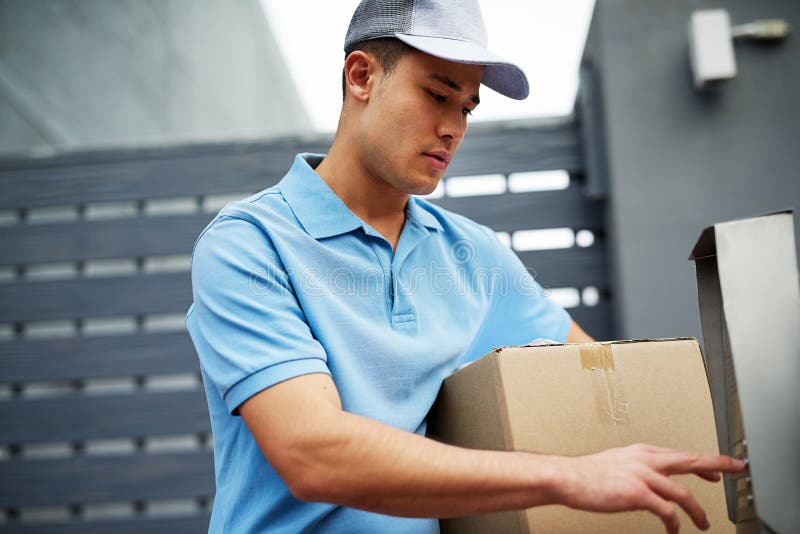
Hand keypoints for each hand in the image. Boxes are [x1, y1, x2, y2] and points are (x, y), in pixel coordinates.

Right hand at [551, 443, 744, 532]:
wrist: (568, 478)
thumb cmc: (587, 474)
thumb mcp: (618, 462)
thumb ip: (638, 466)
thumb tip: (652, 478)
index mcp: (642, 451)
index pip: (680, 454)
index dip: (703, 460)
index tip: (718, 467)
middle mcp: (646, 460)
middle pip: (690, 460)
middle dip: (717, 464)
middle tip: (737, 468)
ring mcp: (642, 476)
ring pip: (683, 492)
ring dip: (698, 511)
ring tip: (704, 523)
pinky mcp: (637, 494)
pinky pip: (667, 511)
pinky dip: (675, 523)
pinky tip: (674, 531)